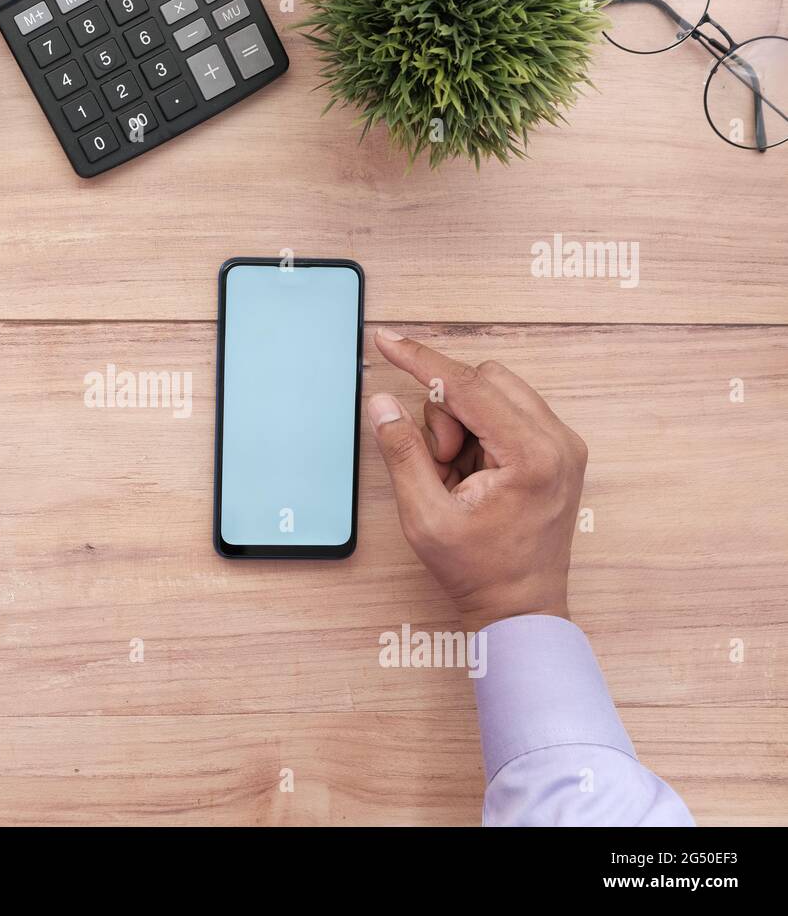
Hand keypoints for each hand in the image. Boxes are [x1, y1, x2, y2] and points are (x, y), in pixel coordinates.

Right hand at [366, 329, 587, 631]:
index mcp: (531, 455)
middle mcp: (558, 440)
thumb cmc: (477, 570)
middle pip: (483, 379)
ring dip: (461, 422)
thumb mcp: (424, 515)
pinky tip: (473, 473)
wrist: (521, 606)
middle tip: (440, 464)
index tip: (387, 340)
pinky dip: (478, 431)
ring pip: (494, 391)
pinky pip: (506, 411)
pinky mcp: (557, 448)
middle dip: (445, 412)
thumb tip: (382, 401)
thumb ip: (401, 452)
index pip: (467, 385)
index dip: (420, 360)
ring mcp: (563, 443)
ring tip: (457, 476)